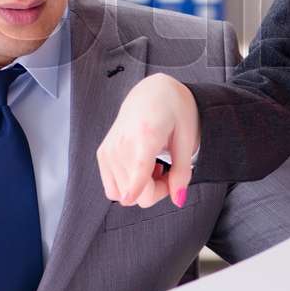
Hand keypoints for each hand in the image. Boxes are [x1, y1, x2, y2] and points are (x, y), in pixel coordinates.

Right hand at [96, 73, 198, 208]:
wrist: (152, 91)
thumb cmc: (174, 110)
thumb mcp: (187, 138)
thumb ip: (182, 171)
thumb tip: (178, 199)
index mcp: (144, 137)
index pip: (137, 181)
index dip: (152, 195)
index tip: (166, 188)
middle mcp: (120, 146)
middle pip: (135, 195)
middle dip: (156, 191)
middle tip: (169, 172)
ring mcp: (108, 151)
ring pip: (123, 196)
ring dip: (142, 189)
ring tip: (155, 167)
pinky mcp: (102, 154)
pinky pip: (113, 189)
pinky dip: (128, 185)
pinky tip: (142, 168)